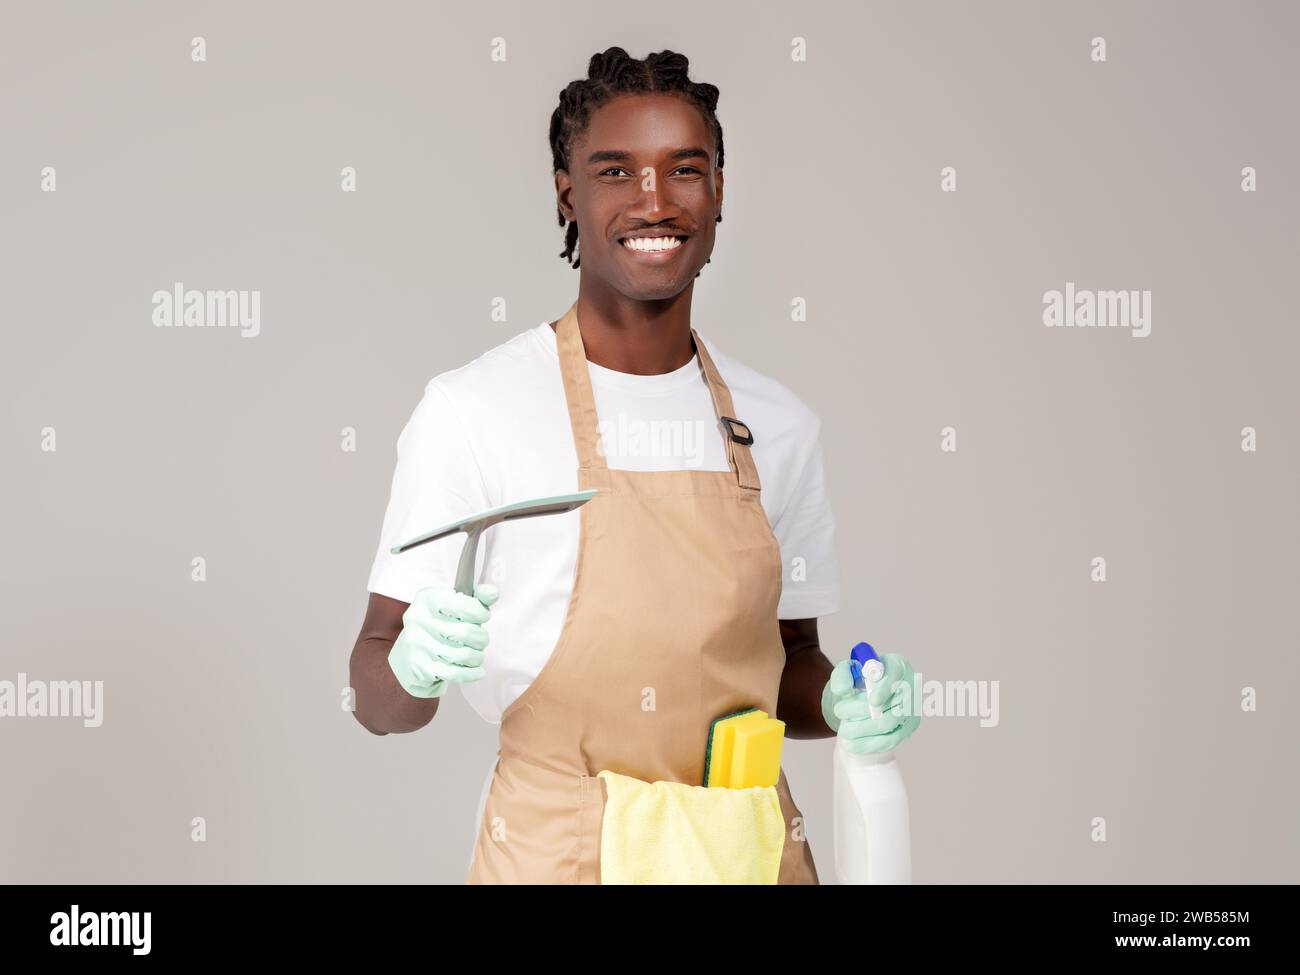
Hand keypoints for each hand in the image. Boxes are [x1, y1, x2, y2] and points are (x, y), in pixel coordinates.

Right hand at [387, 583, 498, 698]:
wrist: (407, 657)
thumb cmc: (437, 627)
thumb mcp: (453, 605)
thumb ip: (476, 598)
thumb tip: (493, 593)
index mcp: (428, 598)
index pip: (467, 606)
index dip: (482, 613)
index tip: (482, 617)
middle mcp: (419, 619)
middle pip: (468, 632)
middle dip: (481, 639)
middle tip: (479, 640)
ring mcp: (418, 644)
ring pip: (464, 654)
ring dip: (477, 657)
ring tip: (475, 655)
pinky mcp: (420, 667)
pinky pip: (456, 673)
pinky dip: (472, 673)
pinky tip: (477, 671)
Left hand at [821, 652, 920, 754]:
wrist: (857, 700)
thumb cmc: (855, 681)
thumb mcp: (845, 671)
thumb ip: (842, 675)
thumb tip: (844, 690)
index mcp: (897, 665)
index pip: (897, 675)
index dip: (887, 688)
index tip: (872, 700)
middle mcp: (909, 687)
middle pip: (895, 703)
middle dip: (865, 711)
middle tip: (839, 711)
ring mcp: (910, 710)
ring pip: (891, 723)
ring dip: (864, 729)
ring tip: (843, 730)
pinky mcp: (905, 730)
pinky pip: (890, 740)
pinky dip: (869, 744)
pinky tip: (851, 744)